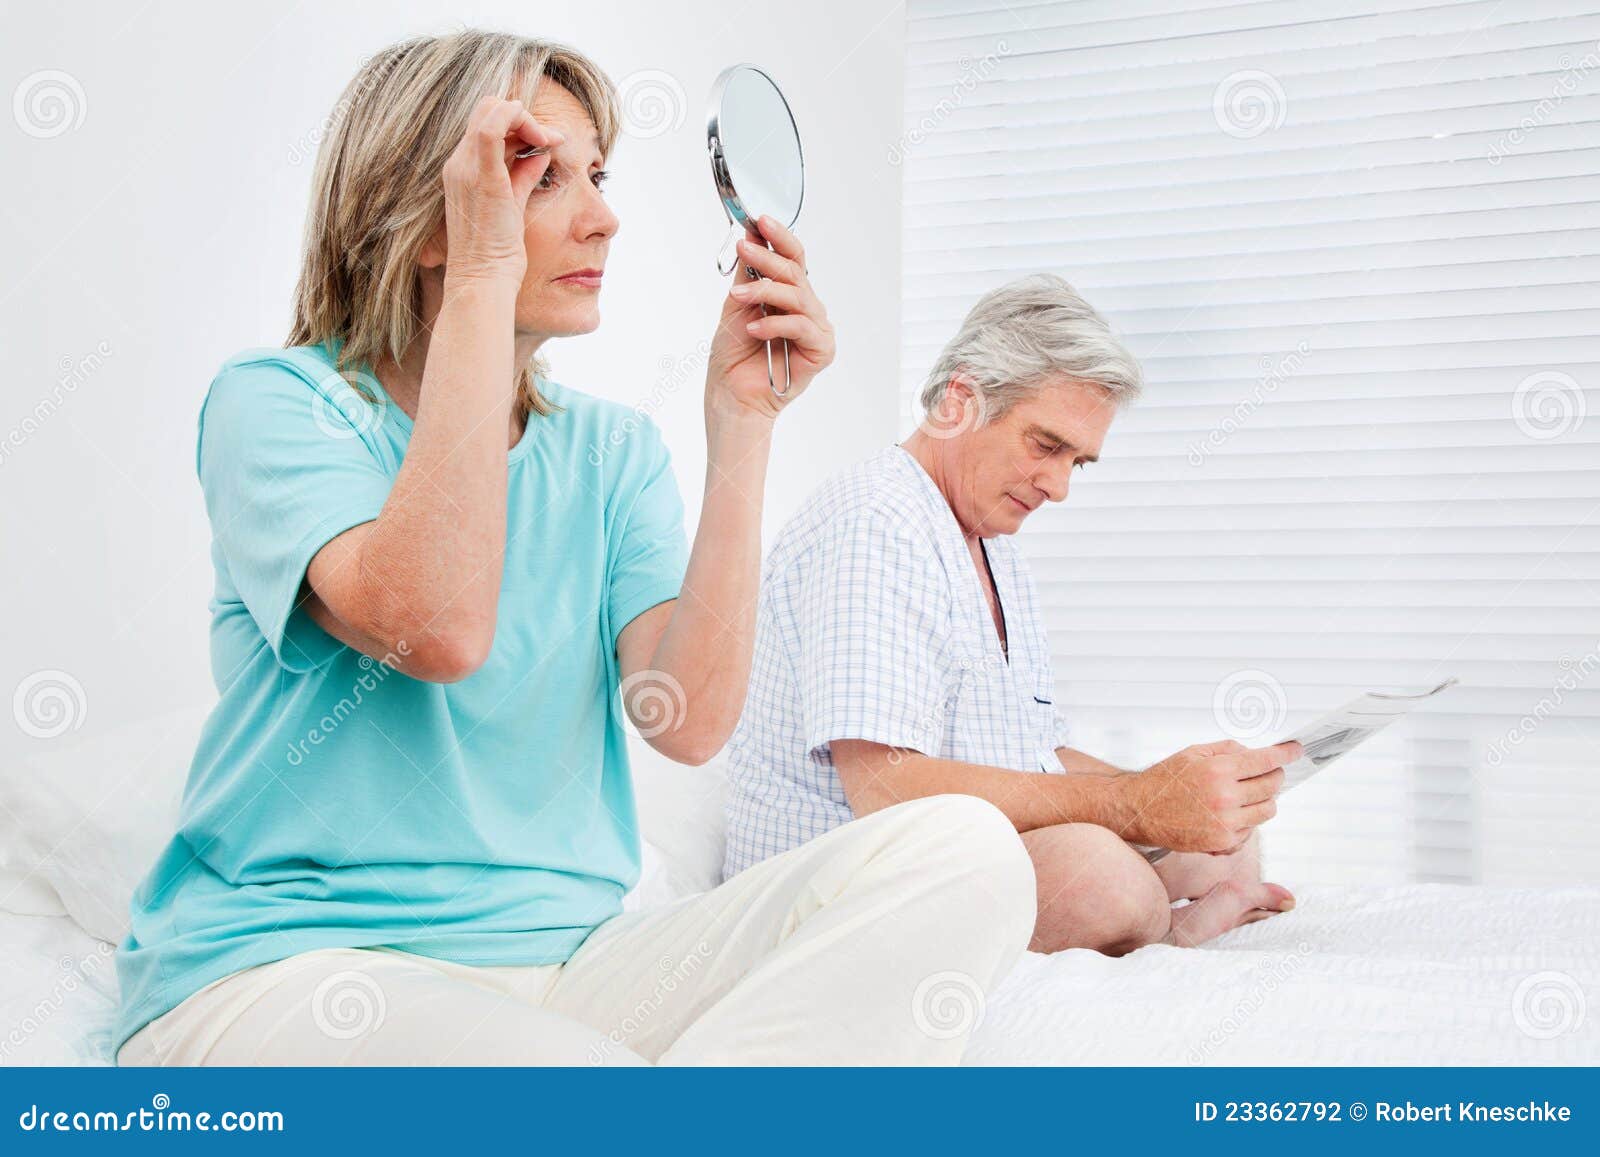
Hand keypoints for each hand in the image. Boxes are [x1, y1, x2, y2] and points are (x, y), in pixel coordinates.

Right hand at [439, 96, 565, 284]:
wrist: (482, 280)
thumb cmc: (497, 253)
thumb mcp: (513, 206)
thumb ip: (524, 176)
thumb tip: (543, 155)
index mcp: (462, 171)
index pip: (487, 124)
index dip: (518, 124)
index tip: (547, 143)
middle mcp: (459, 164)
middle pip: (488, 111)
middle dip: (524, 117)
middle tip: (552, 140)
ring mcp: (466, 168)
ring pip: (492, 111)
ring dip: (527, 119)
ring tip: (551, 141)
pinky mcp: (483, 177)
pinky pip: (493, 126)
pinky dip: (519, 120)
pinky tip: (544, 138)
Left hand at [705, 214, 835, 421]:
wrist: (731, 395)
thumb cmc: (734, 356)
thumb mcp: (736, 306)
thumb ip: (748, 275)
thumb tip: (750, 237)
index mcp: (789, 296)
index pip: (792, 258)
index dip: (779, 237)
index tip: (760, 220)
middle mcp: (807, 309)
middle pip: (795, 273)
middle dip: (767, 258)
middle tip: (743, 248)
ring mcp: (816, 329)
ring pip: (798, 296)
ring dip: (765, 290)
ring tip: (739, 296)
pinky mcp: (821, 350)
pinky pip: (800, 326)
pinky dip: (774, 324)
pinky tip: (753, 328)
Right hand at [1120, 739, 1299, 853]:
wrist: (1140, 811)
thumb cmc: (1165, 781)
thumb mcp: (1193, 753)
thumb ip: (1227, 750)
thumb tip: (1256, 753)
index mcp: (1218, 770)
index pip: (1265, 761)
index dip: (1285, 754)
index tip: (1295, 750)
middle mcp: (1224, 797)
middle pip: (1272, 786)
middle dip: (1275, 776)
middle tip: (1268, 773)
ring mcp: (1226, 822)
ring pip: (1268, 810)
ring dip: (1263, 800)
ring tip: (1244, 795)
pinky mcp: (1223, 842)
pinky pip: (1251, 830)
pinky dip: (1246, 821)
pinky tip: (1227, 814)